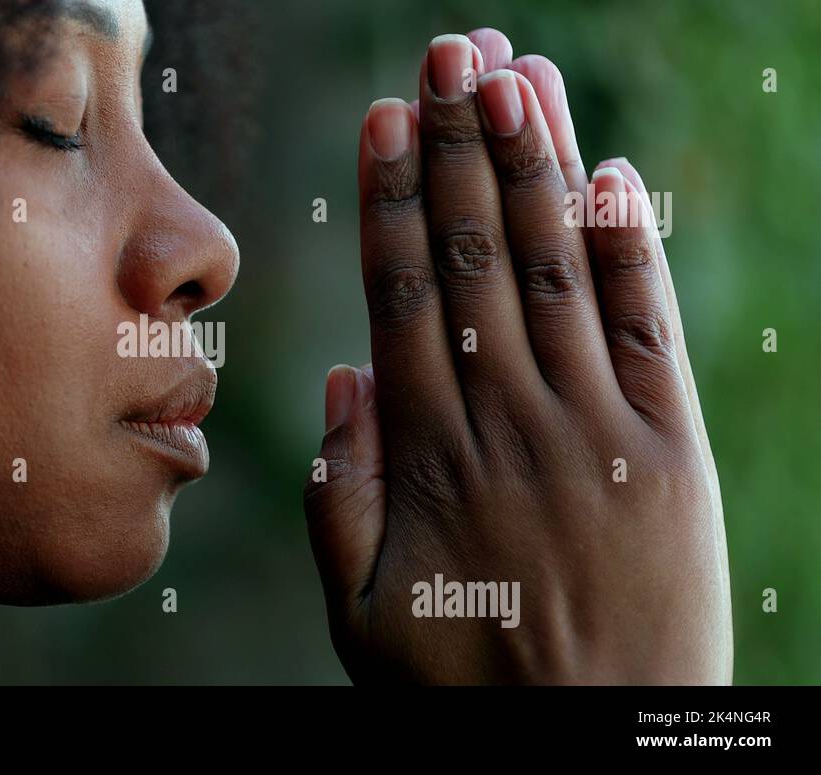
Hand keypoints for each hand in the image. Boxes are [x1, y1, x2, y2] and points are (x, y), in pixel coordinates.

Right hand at [303, 30, 731, 683]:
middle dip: (462, 143)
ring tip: (515, 73)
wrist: (598, 752)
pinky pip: (646, 329)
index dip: (396, 197)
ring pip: (554, 268)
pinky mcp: (672, 452)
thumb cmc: (464, 690)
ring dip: (536, 163)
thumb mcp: (360, 613)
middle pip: (477, 254)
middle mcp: (510, 421)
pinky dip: (627, 248)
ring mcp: (597, 430)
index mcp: (427, 455)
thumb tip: (346, 374)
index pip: (404, 292)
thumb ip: (341, 494)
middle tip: (448, 51)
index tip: (387, 116)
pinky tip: (610, 174)